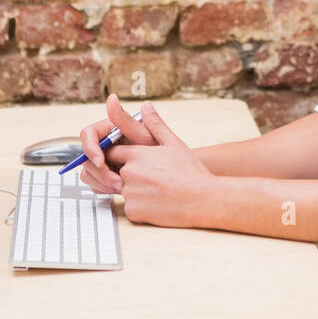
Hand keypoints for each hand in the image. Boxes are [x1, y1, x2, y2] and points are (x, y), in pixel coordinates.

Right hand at [77, 92, 156, 194]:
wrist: (171, 176)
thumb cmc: (163, 154)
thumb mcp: (146, 138)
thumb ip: (127, 121)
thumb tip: (112, 99)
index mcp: (111, 131)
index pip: (88, 134)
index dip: (90, 148)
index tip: (101, 162)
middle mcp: (106, 145)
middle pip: (86, 157)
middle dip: (100, 172)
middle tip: (118, 182)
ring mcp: (105, 161)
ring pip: (88, 172)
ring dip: (102, 182)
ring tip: (123, 186)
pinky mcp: (106, 175)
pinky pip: (95, 183)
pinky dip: (105, 188)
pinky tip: (121, 189)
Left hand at [111, 102, 215, 227]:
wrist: (203, 200)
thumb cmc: (191, 172)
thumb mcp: (174, 144)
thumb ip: (155, 125)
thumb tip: (146, 107)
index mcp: (137, 155)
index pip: (113, 152)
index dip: (124, 157)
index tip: (137, 161)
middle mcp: (130, 173)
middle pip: (119, 173)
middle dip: (132, 175)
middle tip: (155, 178)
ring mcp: (130, 193)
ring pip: (126, 191)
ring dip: (137, 191)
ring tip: (160, 190)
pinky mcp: (133, 211)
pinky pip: (131, 208)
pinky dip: (142, 207)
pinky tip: (159, 203)